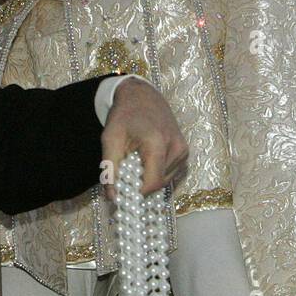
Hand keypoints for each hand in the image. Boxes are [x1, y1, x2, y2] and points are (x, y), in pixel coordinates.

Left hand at [100, 78, 187, 198]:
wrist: (142, 96)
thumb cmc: (124, 116)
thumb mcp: (110, 139)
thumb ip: (110, 169)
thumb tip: (113, 198)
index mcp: (157, 143)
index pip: (152, 183)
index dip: (137, 192)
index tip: (123, 189)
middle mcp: (176, 147)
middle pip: (159, 184)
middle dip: (141, 184)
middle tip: (127, 171)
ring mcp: (183, 150)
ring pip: (166, 180)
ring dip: (149, 178)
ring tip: (137, 160)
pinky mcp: (185, 152)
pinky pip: (171, 174)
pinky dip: (157, 172)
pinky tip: (147, 159)